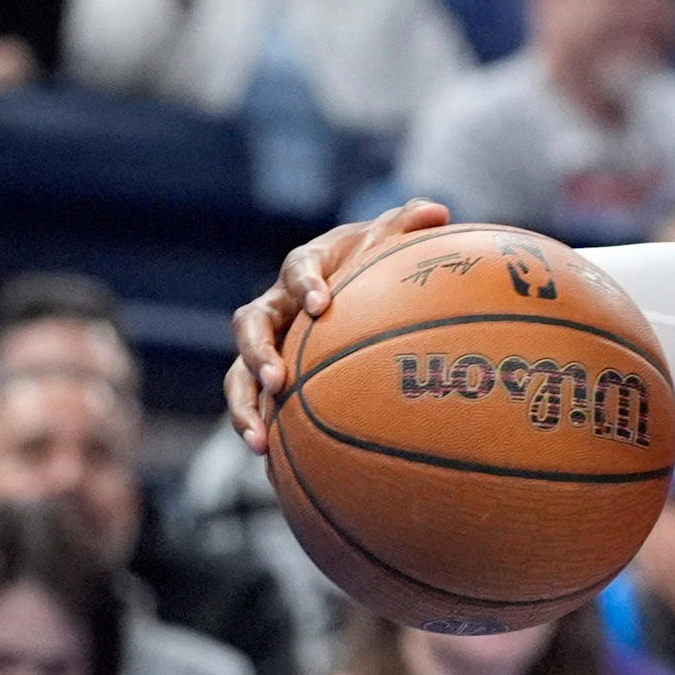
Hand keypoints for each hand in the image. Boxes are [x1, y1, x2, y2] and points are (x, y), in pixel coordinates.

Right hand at [229, 198, 453, 444]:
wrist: (352, 292)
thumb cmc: (375, 266)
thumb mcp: (390, 246)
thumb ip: (406, 228)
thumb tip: (436, 208)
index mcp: (307, 268)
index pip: (299, 268)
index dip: (306, 284)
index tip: (323, 304)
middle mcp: (277, 307)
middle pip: (250, 325)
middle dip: (259, 354)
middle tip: (278, 381)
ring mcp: (267, 346)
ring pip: (238, 374)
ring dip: (244, 406)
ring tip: (258, 441)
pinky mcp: (267, 380)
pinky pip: (254, 406)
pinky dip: (259, 430)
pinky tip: (273, 466)